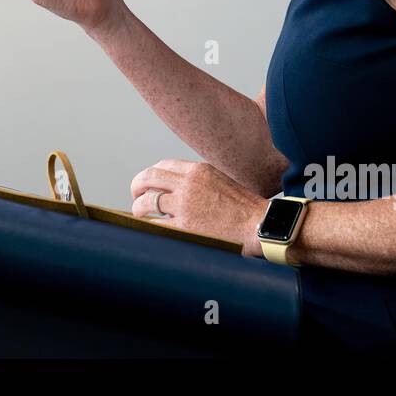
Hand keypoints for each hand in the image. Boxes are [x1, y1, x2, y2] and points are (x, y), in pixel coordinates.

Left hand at [131, 158, 270, 256]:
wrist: (260, 224)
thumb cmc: (245, 207)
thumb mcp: (221, 180)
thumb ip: (200, 181)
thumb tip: (182, 188)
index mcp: (197, 170)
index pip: (163, 165)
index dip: (152, 174)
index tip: (149, 183)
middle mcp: (188, 184)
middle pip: (149, 178)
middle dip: (137, 186)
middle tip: (136, 195)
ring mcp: (184, 205)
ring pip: (147, 202)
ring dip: (138, 208)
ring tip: (139, 213)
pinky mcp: (185, 227)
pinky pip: (156, 225)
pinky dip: (148, 226)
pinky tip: (148, 230)